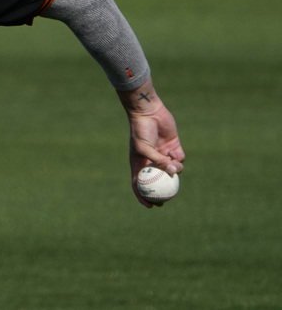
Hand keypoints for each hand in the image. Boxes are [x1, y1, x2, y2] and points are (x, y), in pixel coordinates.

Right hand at [118, 79, 185, 207]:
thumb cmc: (140, 131)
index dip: (143, 196)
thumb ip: (158, 161)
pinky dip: (179, 159)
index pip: (139, 183)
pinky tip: (174, 153)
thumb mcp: (144, 148)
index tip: (150, 206)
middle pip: (158, 180)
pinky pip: (180, 158)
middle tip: (169, 199)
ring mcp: (163, 154)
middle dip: (164, 191)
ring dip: (174, 170)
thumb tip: (172, 172)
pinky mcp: (174, 146)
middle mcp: (152, 160)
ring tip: (173, 165)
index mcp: (140, 162)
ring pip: (172, 170)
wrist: (148, 112)